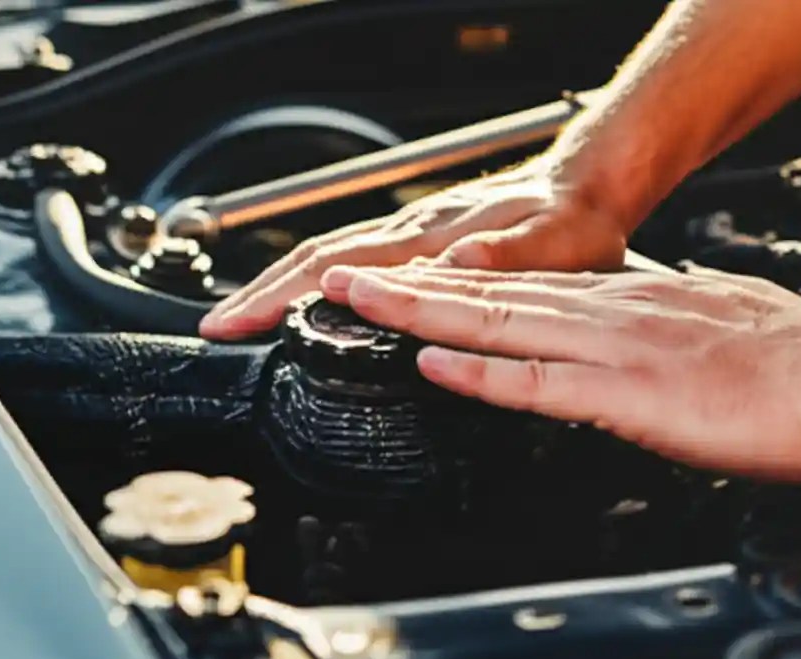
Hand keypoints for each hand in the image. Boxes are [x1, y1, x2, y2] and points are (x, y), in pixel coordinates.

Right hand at [198, 158, 628, 339]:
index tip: (241, 324)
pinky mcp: (417, 240)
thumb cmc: (571, 223)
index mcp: (432, 240)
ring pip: (327, 255)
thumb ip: (504, 255)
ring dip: (279, 285)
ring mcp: (410, 234)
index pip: (338, 267)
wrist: (584, 188)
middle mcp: (411, 233)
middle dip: (260, 294)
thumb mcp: (554, 246)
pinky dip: (312, 278)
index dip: (284, 297)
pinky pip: (350, 257)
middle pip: (315, 260)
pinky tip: (304, 298)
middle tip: (216, 329)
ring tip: (243, 318)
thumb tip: (449, 263)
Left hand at [320, 265, 800, 482]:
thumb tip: (652, 345)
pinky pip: (536, 381)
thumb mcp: (716, 330)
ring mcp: (611, 348)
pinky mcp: (626, 392)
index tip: (411, 284)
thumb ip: (669, 336)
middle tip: (345, 281)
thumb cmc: (795, 363)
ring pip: (496, 323)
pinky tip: (434, 364)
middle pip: (491, 295)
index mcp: (631, 301)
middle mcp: (609, 313)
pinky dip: (478, 372)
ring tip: (359, 302)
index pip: (527, 289)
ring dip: (419, 312)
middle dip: (410, 288)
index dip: (459, 286)